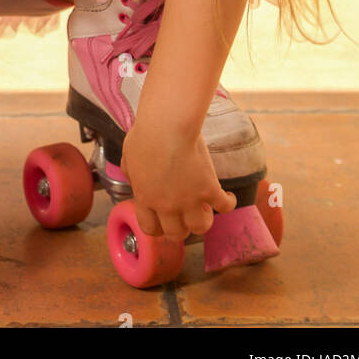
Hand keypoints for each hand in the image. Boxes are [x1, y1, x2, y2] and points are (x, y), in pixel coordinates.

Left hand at [121, 117, 236, 240]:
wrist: (167, 125)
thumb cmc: (145, 134)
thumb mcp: (129, 157)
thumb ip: (131, 173)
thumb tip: (133, 178)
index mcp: (146, 198)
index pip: (150, 229)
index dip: (158, 228)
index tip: (164, 220)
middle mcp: (167, 205)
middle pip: (176, 233)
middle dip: (181, 227)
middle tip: (185, 215)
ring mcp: (189, 200)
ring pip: (200, 228)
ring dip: (203, 221)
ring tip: (205, 210)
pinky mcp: (209, 189)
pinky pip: (225, 207)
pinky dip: (229, 203)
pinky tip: (228, 196)